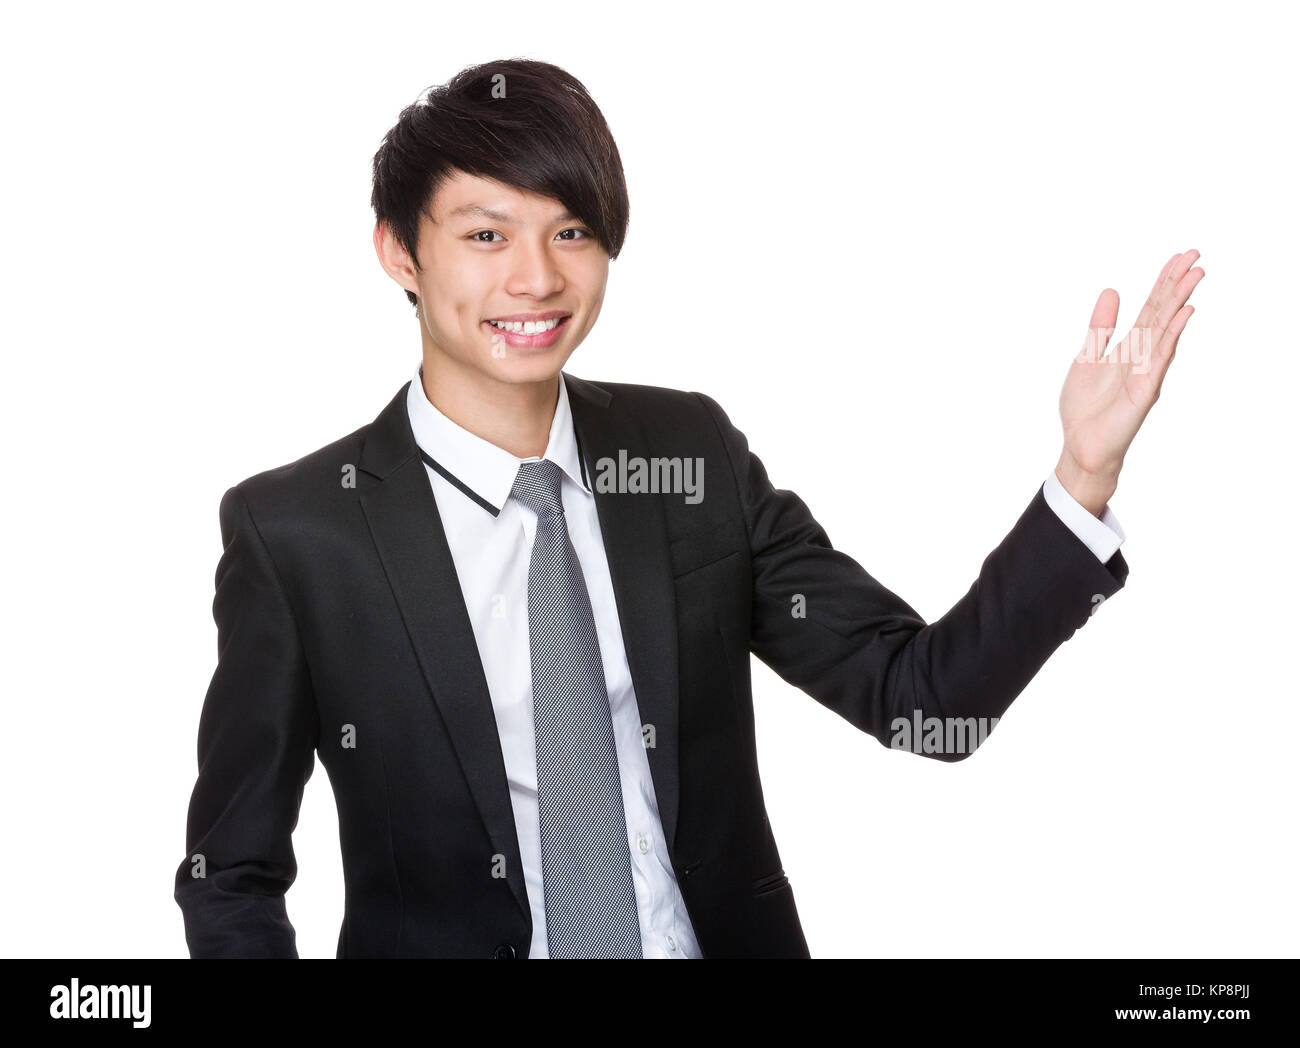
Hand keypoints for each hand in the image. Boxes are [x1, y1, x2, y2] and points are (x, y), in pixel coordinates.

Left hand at [1055, 248, 1204, 515]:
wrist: (1080, 446)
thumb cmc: (1086, 408)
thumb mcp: (1087, 357)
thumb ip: (1101, 327)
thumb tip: (1112, 290)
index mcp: (1129, 347)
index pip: (1151, 308)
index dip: (1164, 282)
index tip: (1179, 257)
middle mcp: (1143, 356)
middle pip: (1163, 313)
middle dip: (1177, 284)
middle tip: (1195, 255)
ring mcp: (1146, 372)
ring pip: (1166, 329)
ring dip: (1179, 301)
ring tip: (1195, 275)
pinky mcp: (1144, 390)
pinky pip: (1160, 357)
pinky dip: (1171, 334)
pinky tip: (1183, 314)